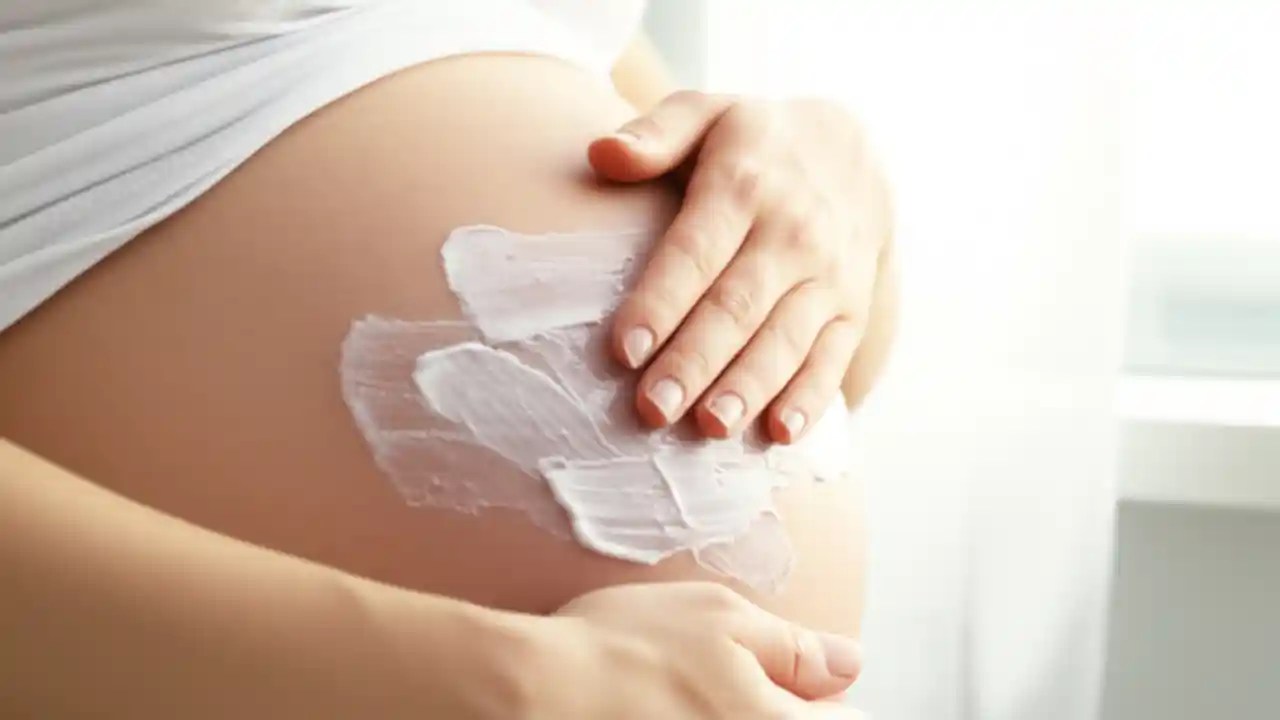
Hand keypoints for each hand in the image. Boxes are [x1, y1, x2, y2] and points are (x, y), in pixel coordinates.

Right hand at [525, 582, 863, 717]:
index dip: (822, 696)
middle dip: (779, 707)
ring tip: (684, 699)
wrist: (534, 695)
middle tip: (723, 685)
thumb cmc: (624, 648)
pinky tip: (660, 713)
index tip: (794, 681)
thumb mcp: (721, 617)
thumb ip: (796, 646)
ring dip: (733, 716)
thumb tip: (851, 663)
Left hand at [589, 91, 892, 442]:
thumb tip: (602, 155)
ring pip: (784, 340)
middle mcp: (791, 233)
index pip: (696, 251)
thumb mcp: (707, 114)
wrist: (853, 152)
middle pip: (737, 307)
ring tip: (708, 428)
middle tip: (652, 408)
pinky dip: (809, 399)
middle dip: (695, 361)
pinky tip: (779, 434)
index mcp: (744, 185)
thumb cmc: (752, 143)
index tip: (624, 349)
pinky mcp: (853, 309)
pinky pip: (832, 358)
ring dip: (747, 388)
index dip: (661, 301)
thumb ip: (654, 134)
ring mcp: (828, 276)